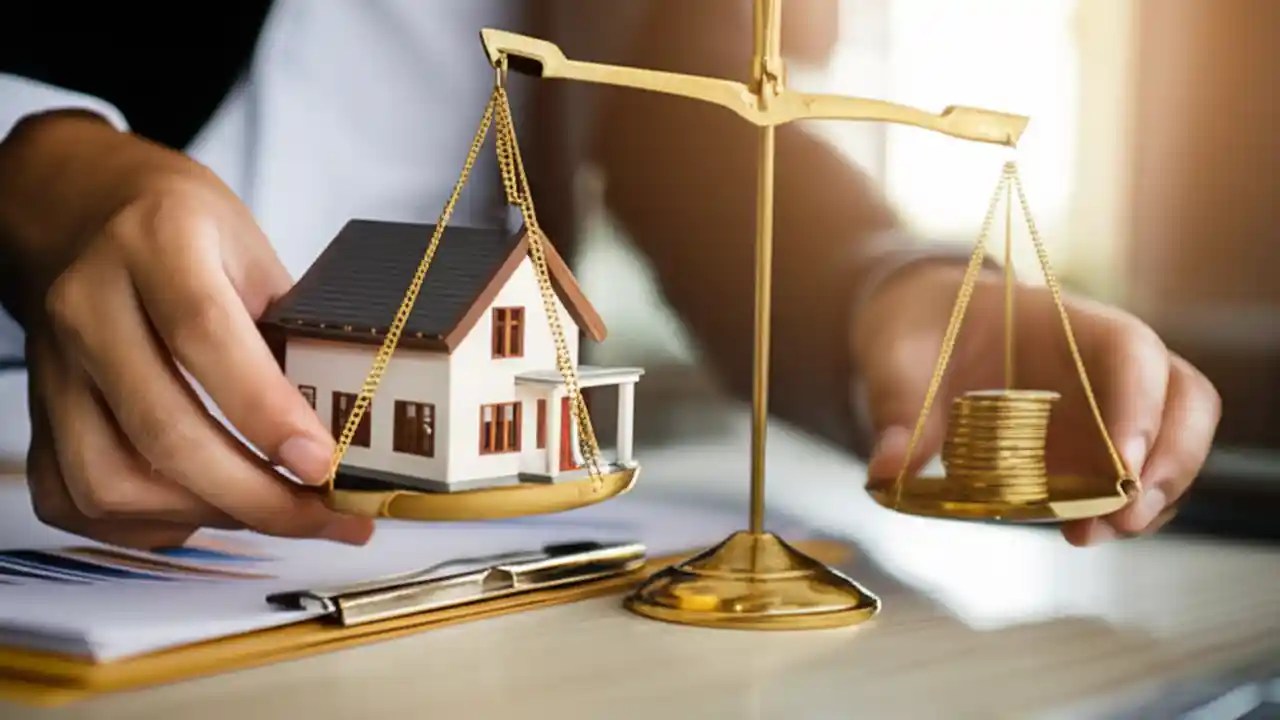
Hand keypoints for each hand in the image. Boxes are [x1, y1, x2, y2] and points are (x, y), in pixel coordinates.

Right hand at [0, 112, 372, 547]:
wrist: (77, 211)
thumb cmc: (181, 229)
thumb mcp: (252, 247)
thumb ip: (292, 326)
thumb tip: (349, 422)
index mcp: (156, 245)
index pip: (205, 337)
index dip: (266, 413)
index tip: (322, 464)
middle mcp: (89, 306)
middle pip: (163, 429)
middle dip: (255, 495)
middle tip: (323, 514)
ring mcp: (54, 368)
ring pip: (114, 481)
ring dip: (209, 515)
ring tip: (275, 513)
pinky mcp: (37, 416)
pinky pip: (79, 499)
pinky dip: (152, 524)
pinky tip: (207, 509)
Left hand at [853, 261, 1220, 544]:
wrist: (921, 327)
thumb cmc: (919, 326)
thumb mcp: (897, 353)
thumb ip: (898, 403)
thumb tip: (888, 470)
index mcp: (1069, 322)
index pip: (1134, 353)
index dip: (1141, 405)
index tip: (1122, 464)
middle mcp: (1105, 364)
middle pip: (1185, 399)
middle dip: (1172, 461)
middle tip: (1126, 515)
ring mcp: (1108, 406)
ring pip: (1174, 443)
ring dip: (1155, 496)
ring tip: (1093, 534)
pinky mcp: (1094, 445)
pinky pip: (1137, 478)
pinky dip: (1125, 509)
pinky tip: (1081, 532)